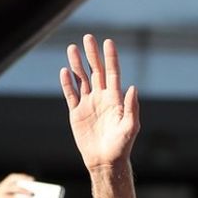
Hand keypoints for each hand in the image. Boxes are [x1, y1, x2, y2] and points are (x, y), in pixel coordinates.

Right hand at [60, 35, 138, 170]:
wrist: (105, 160)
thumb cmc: (122, 146)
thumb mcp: (130, 127)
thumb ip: (131, 107)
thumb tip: (133, 87)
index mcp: (115, 99)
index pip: (112, 73)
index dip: (110, 58)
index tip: (108, 42)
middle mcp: (102, 98)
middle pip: (96, 71)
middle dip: (92, 54)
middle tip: (88, 37)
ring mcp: (89, 104)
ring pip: (82, 79)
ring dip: (77, 64)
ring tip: (72, 48)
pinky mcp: (77, 113)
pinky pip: (71, 94)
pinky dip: (67, 83)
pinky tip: (65, 71)